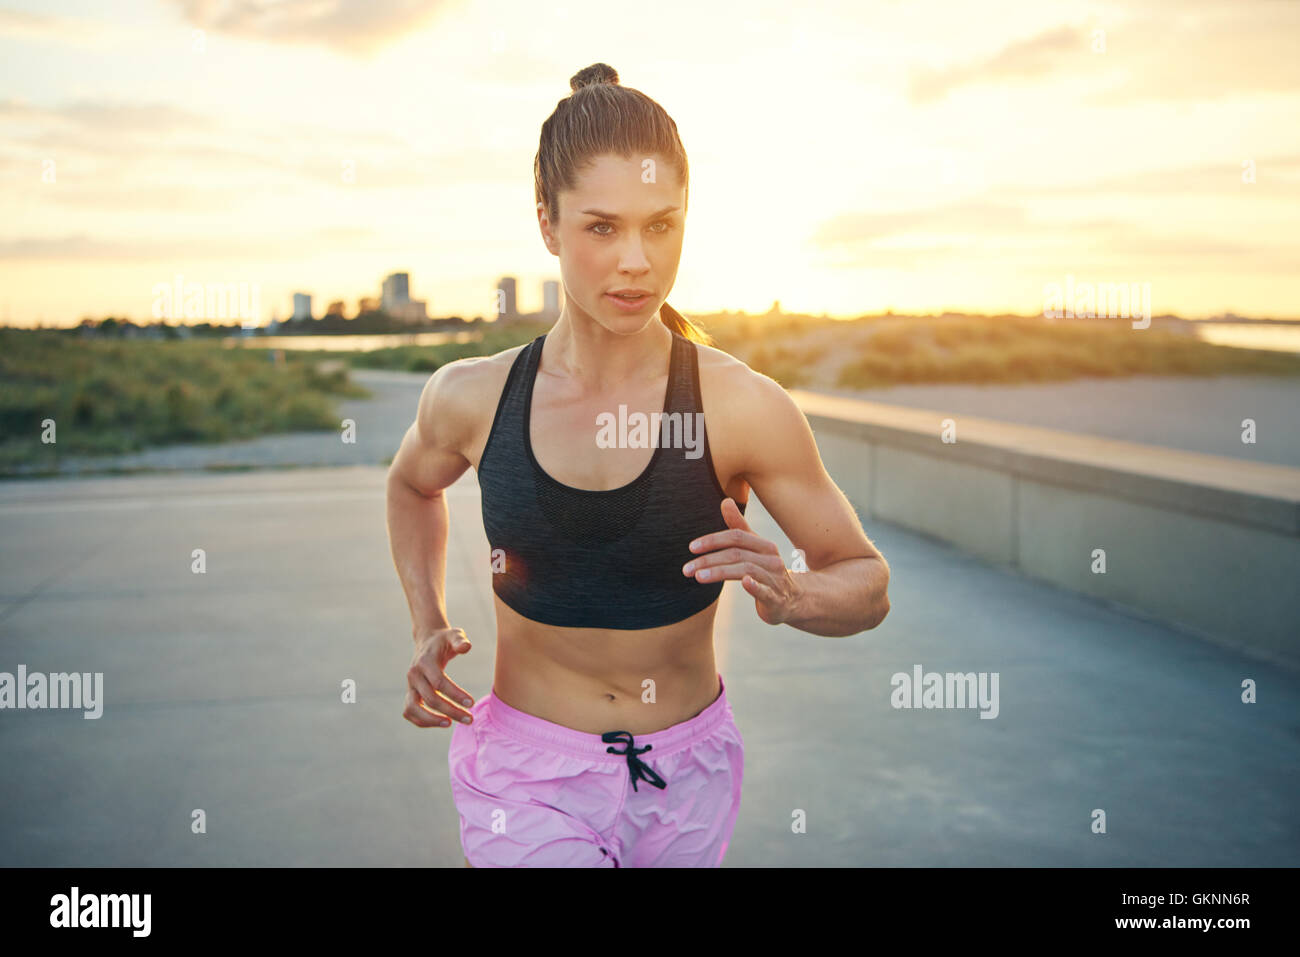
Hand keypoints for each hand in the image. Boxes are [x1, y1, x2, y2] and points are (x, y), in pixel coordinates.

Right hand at [404, 626, 474, 727]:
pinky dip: (423, 721)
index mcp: (424, 662)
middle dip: (451, 711)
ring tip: (451, 724)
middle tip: (469, 719)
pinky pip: (410, 712)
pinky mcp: (410, 693)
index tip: (472, 703)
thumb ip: (460, 640)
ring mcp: (409, 686)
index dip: (455, 695)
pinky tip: (443, 722)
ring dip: (431, 720)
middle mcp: (414, 675)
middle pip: (430, 698)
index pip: (439, 683)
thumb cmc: (444, 640)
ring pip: (413, 709)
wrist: (428, 641)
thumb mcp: (454, 635)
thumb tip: (466, 647)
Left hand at [682, 497, 802, 625]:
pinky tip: (744, 582)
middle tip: (686, 569)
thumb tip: (725, 500)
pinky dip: (754, 586)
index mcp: (764, 545)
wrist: (792, 600)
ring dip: (719, 572)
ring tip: (698, 577)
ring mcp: (775, 579)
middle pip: (736, 554)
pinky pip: (765, 591)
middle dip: (708, 560)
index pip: (736, 536)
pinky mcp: (776, 599)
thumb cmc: (767, 571)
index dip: (713, 540)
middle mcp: (771, 559)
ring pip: (745, 570)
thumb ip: (738, 526)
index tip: (691, 548)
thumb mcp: (754, 548)